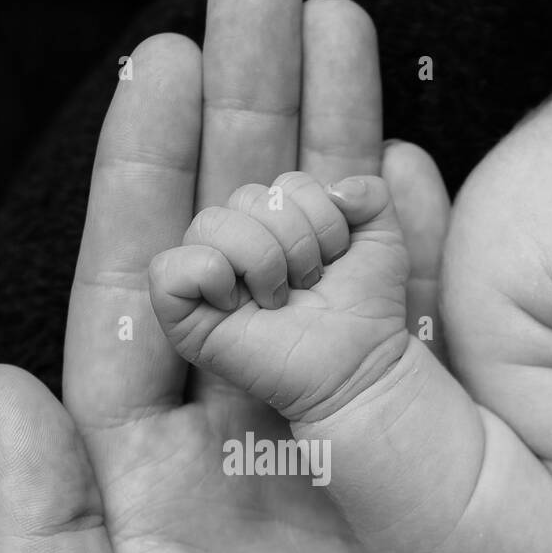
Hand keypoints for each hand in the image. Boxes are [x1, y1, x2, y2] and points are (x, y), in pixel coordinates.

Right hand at [149, 172, 411, 422]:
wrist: (358, 368)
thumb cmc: (363, 312)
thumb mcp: (383, 240)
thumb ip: (371, 194)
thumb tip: (337, 188)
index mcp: (273, 226)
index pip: (282, 185)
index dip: (319, 216)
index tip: (334, 260)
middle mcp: (236, 247)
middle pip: (245, 196)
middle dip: (294, 240)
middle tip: (309, 286)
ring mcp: (206, 282)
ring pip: (208, 223)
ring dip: (261, 259)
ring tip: (280, 299)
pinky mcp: (183, 318)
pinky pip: (168, 269)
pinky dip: (208, 274)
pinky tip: (238, 303)